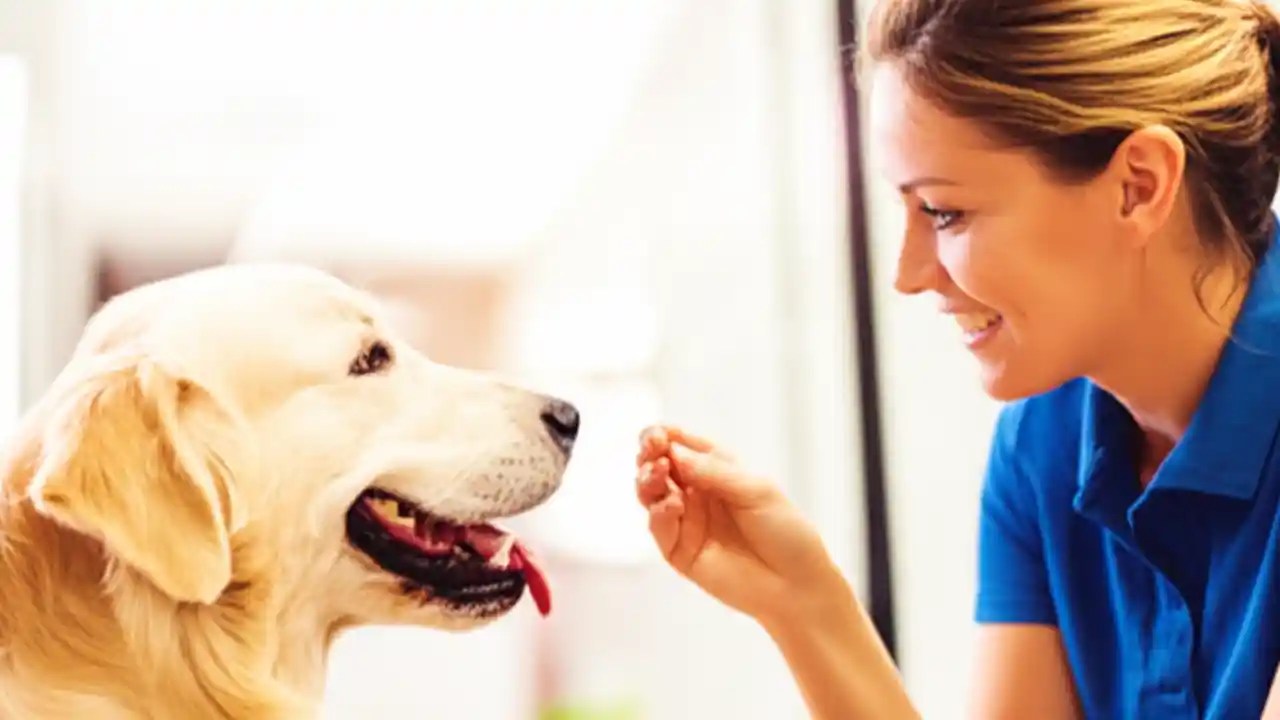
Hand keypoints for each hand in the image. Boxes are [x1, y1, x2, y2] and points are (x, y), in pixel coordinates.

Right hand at [634, 425, 850, 625]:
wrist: (796, 585)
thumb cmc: (786, 532)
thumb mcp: (756, 490)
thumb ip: (714, 471)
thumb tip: (674, 453)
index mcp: (718, 471)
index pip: (684, 446)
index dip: (666, 436)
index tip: (657, 434)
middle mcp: (698, 493)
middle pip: (661, 467)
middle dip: (650, 454)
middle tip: (652, 450)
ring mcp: (687, 522)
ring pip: (653, 495)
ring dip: (648, 480)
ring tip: (658, 473)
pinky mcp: (680, 551)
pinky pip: (660, 528)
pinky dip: (660, 513)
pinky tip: (671, 505)